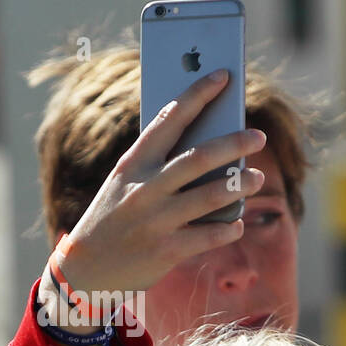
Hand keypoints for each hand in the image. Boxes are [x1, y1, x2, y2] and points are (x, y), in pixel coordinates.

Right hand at [57, 69, 266, 297]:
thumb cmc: (117, 217)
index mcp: (134, 163)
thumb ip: (161, 166)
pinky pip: (209, 236)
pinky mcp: (167, 251)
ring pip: (210, 197)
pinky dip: (228, 228)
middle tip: (259, 136)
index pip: (170, 119)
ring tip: (258, 178)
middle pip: (199, 157)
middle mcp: (145, 188)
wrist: (87, 269)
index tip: (223, 76)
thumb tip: (214, 152)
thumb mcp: (127, 184)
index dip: (199, 95)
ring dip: (240, 185)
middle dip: (234, 143)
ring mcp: (156, 220)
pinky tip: (237, 223)